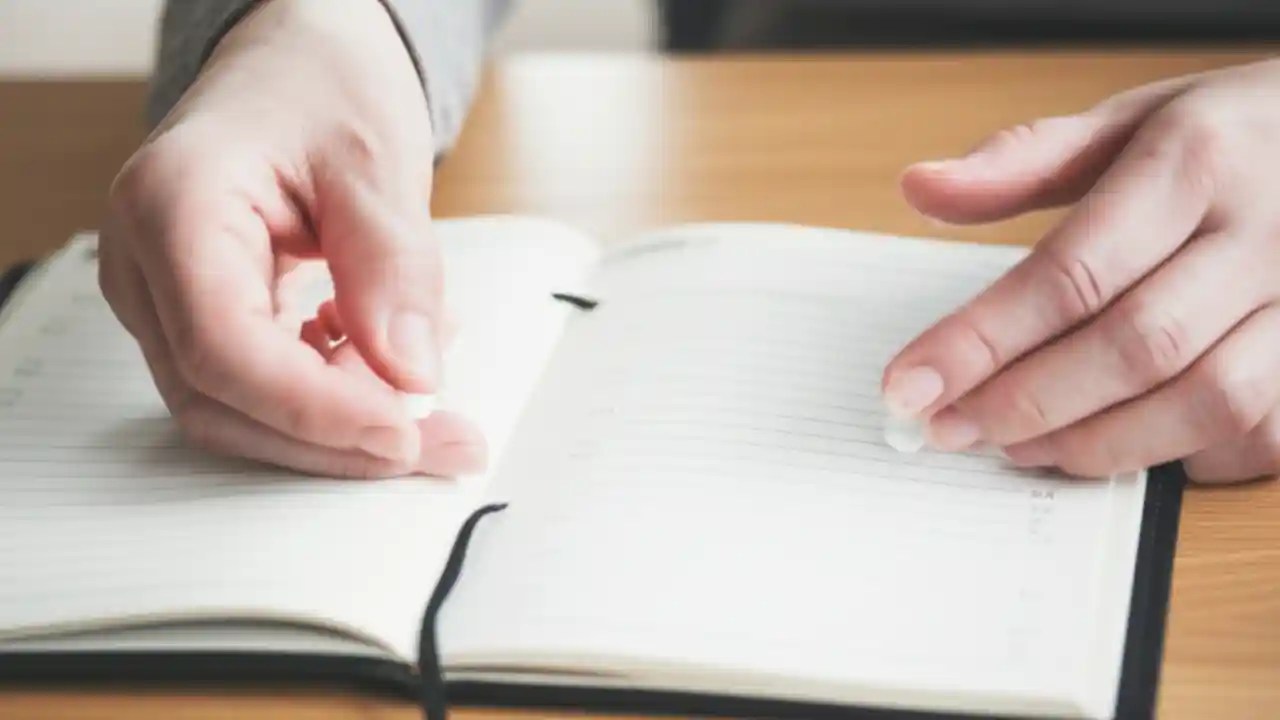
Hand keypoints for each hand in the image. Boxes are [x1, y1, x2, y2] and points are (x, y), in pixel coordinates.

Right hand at [100, 0, 485, 477]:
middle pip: (222, 399)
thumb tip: (412, 376)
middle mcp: (145, 261)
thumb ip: (393, 267)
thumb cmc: (321, 86)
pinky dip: (329, 396)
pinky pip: (254, 388)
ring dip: (340, 427)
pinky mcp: (200, 317)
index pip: (222, 347)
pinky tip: (381, 359)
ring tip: (429, 397)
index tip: (403, 431)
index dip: (315, 409)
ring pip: (237, 409)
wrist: (297, 63)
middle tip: (446, 445)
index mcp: (173, 204)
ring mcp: (164, 296)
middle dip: (340, 439)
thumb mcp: (376, 161)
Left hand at [885, 59, 1279, 482]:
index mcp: (1196, 162)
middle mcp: (1264, 235)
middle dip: (1024, 402)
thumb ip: (1025, 160)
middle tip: (946, 428)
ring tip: (1014, 444)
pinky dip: (1180, 455)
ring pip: (1204, 401)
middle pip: (1134, 347)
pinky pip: (1260, 432)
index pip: (1071, 271)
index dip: (980, 340)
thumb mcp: (1130, 122)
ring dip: (1096, 441)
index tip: (908, 385)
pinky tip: (1114, 446)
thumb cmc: (1227, 140)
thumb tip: (920, 188)